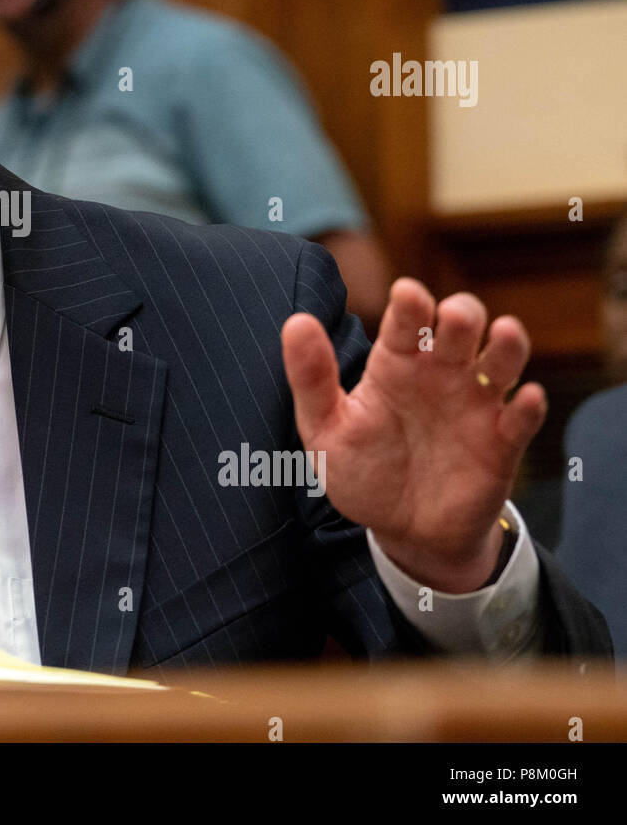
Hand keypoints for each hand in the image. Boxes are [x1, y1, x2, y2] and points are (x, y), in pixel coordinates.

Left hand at [280, 277, 545, 592]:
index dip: (410, 303)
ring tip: (503, 334)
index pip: (406, 321)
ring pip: (503, 359)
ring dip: (507, 345)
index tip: (407, 293)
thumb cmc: (362, 470)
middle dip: (463, 314)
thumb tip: (296, 322)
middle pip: (461, 326)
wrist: (401, 531)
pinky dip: (528, 406)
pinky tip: (525, 399)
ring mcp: (475, 404)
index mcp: (395, 363)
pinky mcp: (502, 443)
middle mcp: (440, 373)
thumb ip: (311, 379)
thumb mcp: (325, 430)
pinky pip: (522, 418)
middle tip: (453, 318)